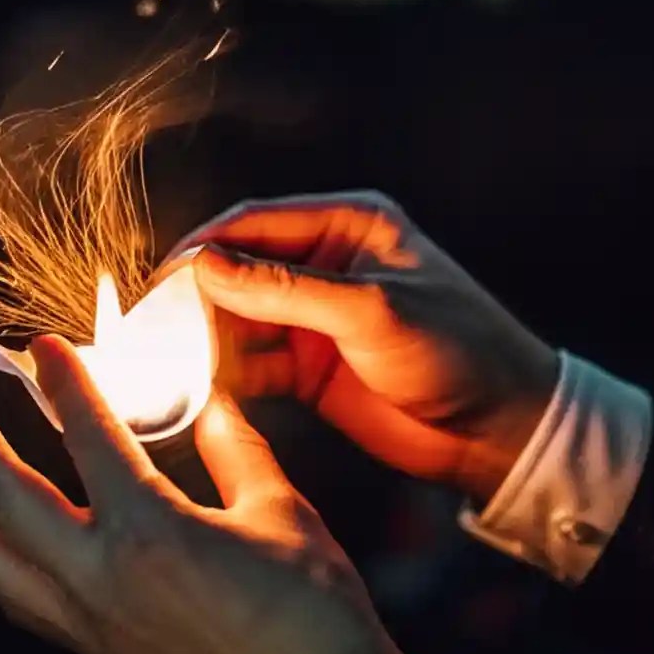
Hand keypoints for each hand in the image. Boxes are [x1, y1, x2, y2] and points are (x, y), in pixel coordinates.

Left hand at [0, 336, 400, 653]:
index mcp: (149, 533)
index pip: (87, 436)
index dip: (61, 380)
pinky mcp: (88, 645)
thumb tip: (212, 406)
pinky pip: (6, 590)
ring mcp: (83, 618)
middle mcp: (98, 577)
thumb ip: (237, 450)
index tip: (41, 346)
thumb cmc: (310, 618)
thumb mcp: (282, 515)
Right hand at [170, 191, 558, 502]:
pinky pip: (253, 362)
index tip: (164, 276)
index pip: (255, 223)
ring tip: (171, 357)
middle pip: (239, 269)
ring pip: (239, 318)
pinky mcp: (309, 367)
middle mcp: (326, 265)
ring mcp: (315, 318)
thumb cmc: (458, 351)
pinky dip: (226, 373)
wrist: (497, 430)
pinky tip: (203, 385)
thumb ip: (285, 288)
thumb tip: (208, 266)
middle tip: (155, 323)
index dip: (205, 246)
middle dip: (198, 295)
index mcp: (349, 226)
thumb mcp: (369, 310)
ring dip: (207, 336)